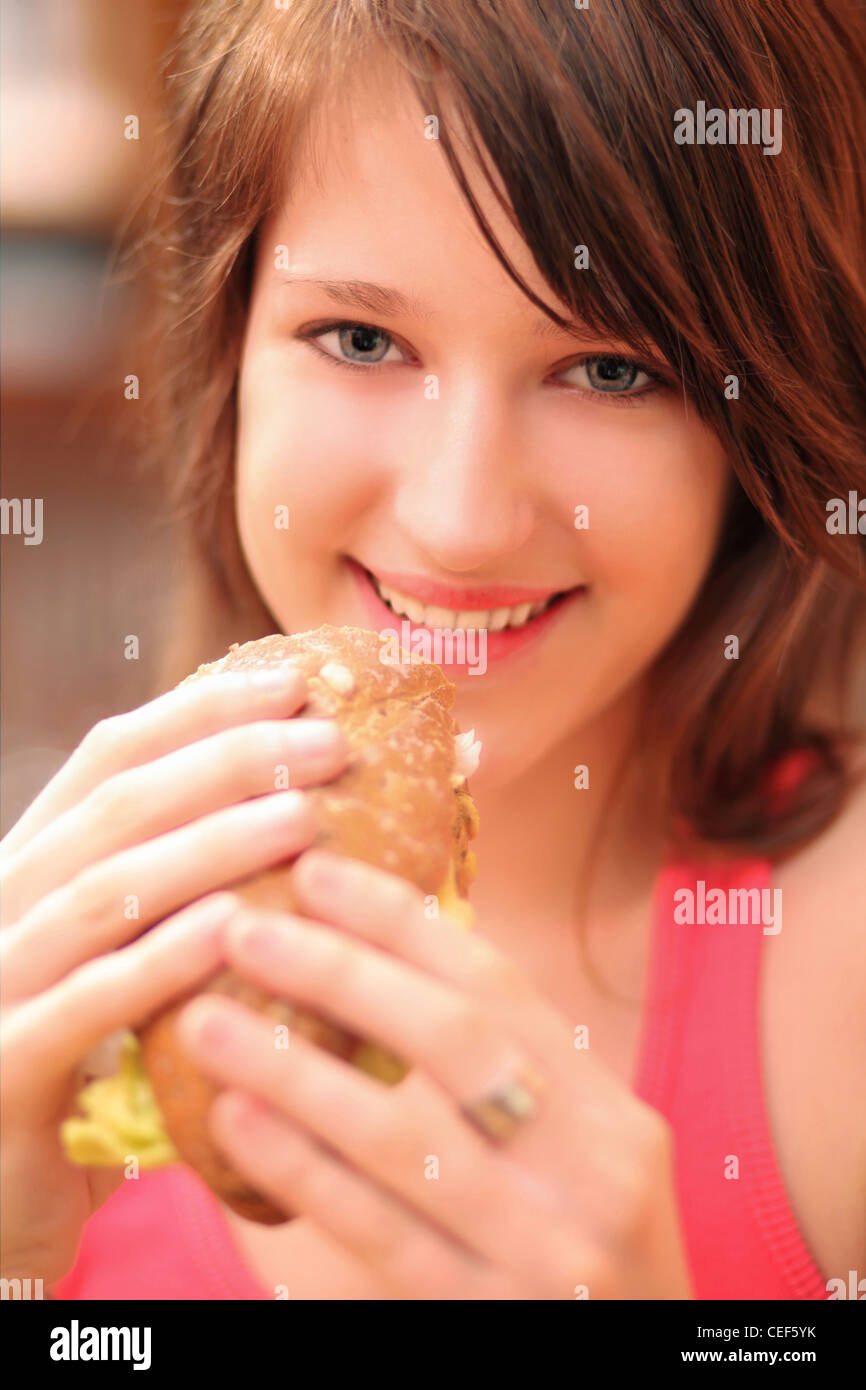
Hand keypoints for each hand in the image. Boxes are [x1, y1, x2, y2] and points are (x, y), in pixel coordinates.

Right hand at [0, 666, 348, 1283]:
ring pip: (104, 893)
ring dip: (210, 846)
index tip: (290, 685)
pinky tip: (233, 927)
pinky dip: (160, 959)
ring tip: (305, 817)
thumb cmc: (78, 1070)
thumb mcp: (116, 957)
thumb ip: (173, 891)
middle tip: (328, 743)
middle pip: (116, 810)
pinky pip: (85, 1002)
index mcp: (29, 865)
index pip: (109, 759)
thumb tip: (293, 810)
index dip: (199, 713)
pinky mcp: (0, 1065)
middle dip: (228, 763)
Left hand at [175, 850, 693, 1299]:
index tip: (318, 871)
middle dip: (342, 973)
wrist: (640, 1375)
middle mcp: (592, 1170)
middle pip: (455, 1041)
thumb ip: (513, 1078)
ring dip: (293, 1068)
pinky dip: (301, 1169)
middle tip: (248, 927)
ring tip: (210, 1018)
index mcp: (612, 1115)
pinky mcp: (485, 1316)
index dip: (403, 922)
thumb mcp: (582, 1159)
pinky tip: (236, 1122)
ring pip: (400, 1136)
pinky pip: (376, 1233)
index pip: (500, 989)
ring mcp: (541, 1247)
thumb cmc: (587, 1254)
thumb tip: (387, 971)